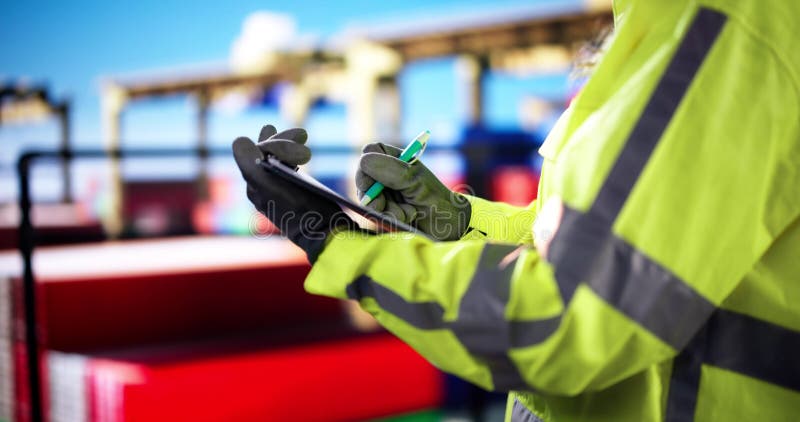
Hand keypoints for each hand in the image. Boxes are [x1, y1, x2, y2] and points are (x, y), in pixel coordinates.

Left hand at [233, 125, 355, 261]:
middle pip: (266, 153)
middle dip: (283, 142)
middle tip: (303, 134)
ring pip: (276, 159)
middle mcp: (262, 187)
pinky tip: (302, 157)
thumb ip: (250, 164)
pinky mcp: (292, 194)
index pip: (257, 150)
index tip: (300, 136)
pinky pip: (286, 169)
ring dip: (289, 148)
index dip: (276, 141)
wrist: (324, 232)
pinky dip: (293, 158)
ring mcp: (277, 190)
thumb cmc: (299, 210)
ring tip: (304, 141)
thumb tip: (238, 140)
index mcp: (254, 184)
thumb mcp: (272, 186)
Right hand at [356, 142, 470, 240]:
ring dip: (387, 209)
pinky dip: (390, 219)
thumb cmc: (436, 200)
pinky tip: (407, 219)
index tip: (371, 181)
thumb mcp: (416, 181)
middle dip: (374, 195)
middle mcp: (386, 175)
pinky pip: (374, 216)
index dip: (366, 166)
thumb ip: (392, 170)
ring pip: (367, 200)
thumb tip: (363, 160)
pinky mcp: (382, 213)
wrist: (448, 227)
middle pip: (363, 179)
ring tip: (409, 213)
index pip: (370, 153)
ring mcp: (383, 194)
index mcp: (396, 160)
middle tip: (383, 205)